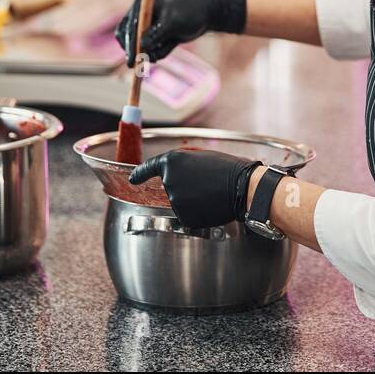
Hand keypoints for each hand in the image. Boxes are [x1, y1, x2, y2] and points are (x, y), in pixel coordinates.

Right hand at [114, 0, 245, 66]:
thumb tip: (141, 46)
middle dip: (136, 51)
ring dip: (152, 52)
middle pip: (127, 37)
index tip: (132, 58)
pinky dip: (159, 52)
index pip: (128, 25)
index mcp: (142, 4)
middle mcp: (140, 14)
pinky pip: (151, 51)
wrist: (206, 15)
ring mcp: (146, 26)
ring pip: (140, 47)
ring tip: (169, 42)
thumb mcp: (173, 22)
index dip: (129, 43)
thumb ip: (157, 34)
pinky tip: (172, 42)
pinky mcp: (154, 37)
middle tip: (137, 66)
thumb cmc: (190, 13)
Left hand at [129, 149, 260, 227]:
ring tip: (211, 192)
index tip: (133, 179)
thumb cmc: (226, 168)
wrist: (241, 187)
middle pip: (171, 186)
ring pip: (180, 202)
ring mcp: (175, 200)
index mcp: (171, 161)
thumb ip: (182, 165)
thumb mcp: (200, 157)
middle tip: (206, 182)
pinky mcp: (184, 216)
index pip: (149, 167)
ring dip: (192, 199)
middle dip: (184, 186)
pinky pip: (188, 215)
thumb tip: (175, 176)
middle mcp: (169, 181)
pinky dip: (197, 211)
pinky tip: (211, 205)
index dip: (140, 174)